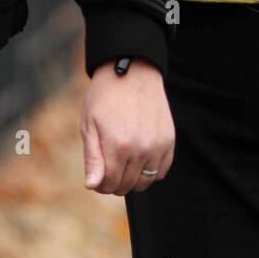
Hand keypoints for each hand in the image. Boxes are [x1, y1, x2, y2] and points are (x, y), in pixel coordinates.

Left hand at [81, 58, 174, 194]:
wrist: (132, 71)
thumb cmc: (105, 97)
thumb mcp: (89, 125)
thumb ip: (92, 158)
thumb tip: (92, 186)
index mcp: (118, 146)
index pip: (109, 184)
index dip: (100, 185)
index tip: (98, 177)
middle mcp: (141, 149)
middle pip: (127, 185)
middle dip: (114, 183)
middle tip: (108, 170)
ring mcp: (158, 145)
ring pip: (146, 181)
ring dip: (133, 179)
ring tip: (124, 164)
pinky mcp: (169, 140)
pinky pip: (162, 170)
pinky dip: (151, 171)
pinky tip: (140, 160)